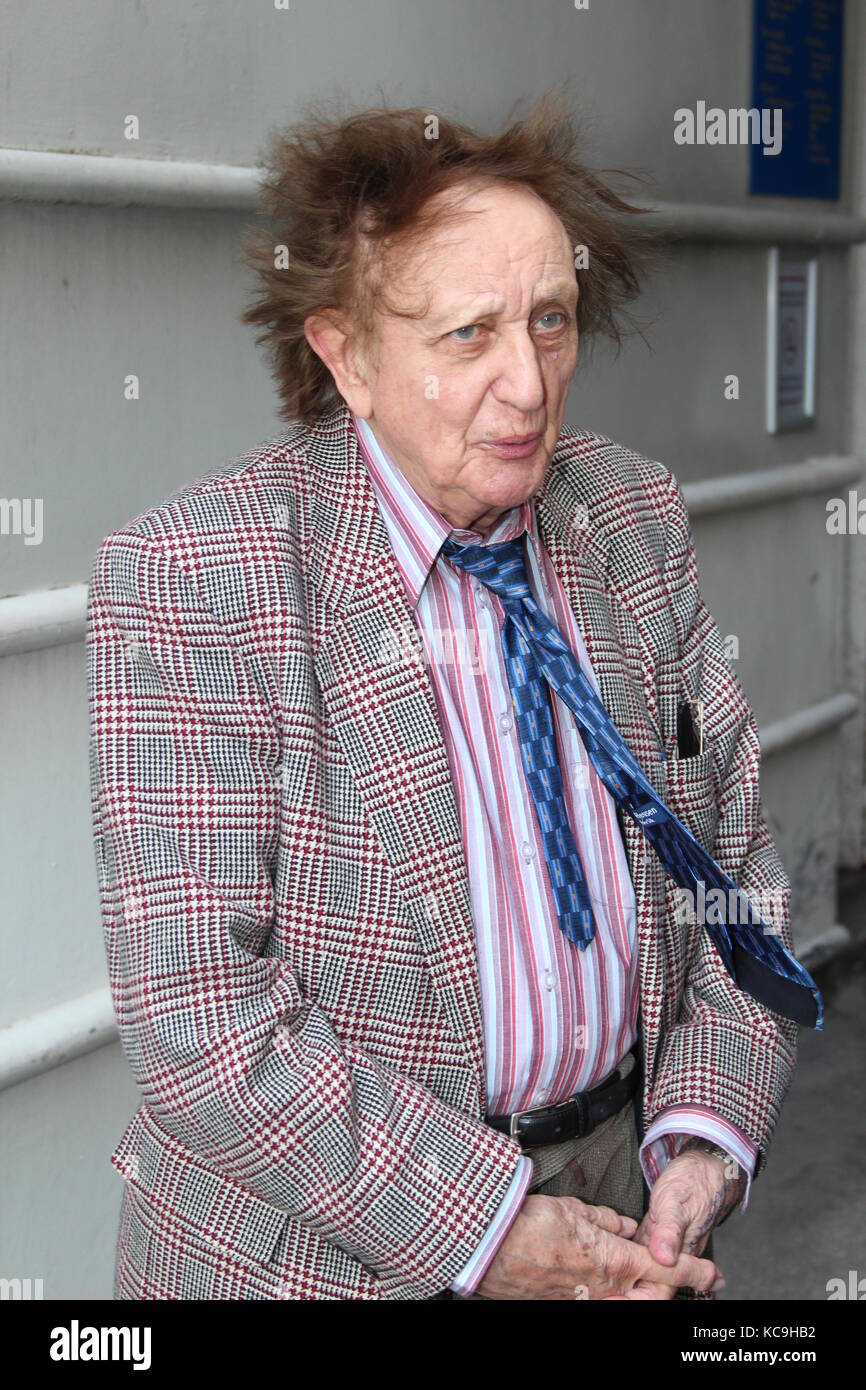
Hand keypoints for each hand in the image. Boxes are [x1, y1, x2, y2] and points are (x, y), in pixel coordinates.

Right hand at [474, 1193, 722, 1299]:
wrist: (486, 1248)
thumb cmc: (527, 1224)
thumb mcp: (573, 1209)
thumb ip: (606, 1219)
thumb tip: (627, 1225)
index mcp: (614, 1261)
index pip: (668, 1270)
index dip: (695, 1272)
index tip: (713, 1272)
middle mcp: (606, 1290)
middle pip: (655, 1298)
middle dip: (670, 1288)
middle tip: (679, 1273)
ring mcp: (587, 1304)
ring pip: (629, 1304)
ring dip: (641, 1291)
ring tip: (643, 1277)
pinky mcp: (568, 1307)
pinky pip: (602, 1303)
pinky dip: (612, 1292)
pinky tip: (602, 1277)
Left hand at [606, 1148, 743, 1299]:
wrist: (701, 1168)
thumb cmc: (692, 1183)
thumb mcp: (675, 1203)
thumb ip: (669, 1231)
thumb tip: (665, 1259)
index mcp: (680, 1259)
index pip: (656, 1291)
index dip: (633, 1295)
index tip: (611, 1296)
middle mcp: (669, 1259)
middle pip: (644, 1283)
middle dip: (622, 1284)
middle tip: (596, 1278)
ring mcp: (658, 1248)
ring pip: (637, 1269)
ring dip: (619, 1270)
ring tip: (595, 1268)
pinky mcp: (650, 1236)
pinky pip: (634, 1251)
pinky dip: (620, 1252)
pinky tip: (603, 1247)